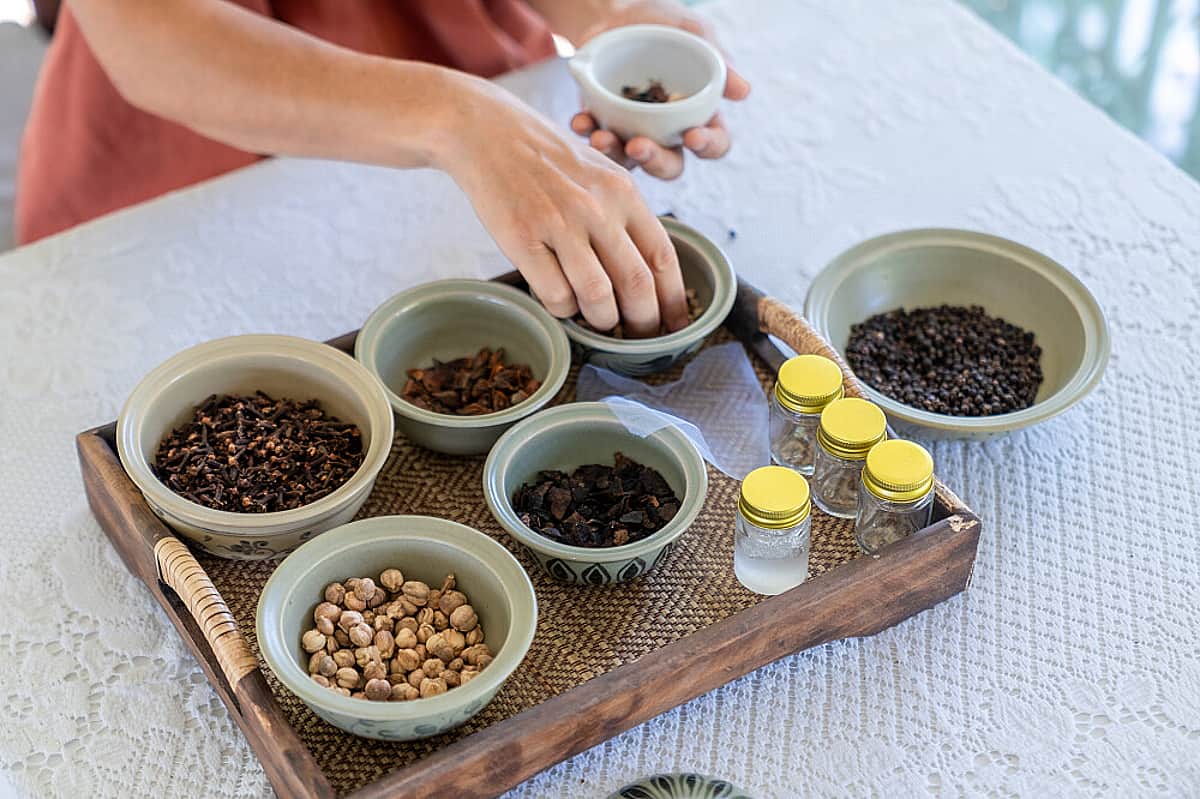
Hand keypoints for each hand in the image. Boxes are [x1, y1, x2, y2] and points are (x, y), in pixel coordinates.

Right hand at [436, 75, 689, 336]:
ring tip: (598, 321)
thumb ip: (625, 215)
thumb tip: (650, 273)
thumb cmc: (545, 157)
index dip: (674, 299)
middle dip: (644, 322)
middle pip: (637, 283)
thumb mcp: (598, 172)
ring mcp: (558, 223)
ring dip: (602, 320)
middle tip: (638, 336)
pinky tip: (561, 301)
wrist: (485, 131)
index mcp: (623, 192)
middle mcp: (596, 207)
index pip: (663, 256)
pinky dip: (563, 310)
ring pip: (598, 296)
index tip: (674, 324)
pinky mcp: (522, 238)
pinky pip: (555, 294)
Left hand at [568, 0, 750, 179]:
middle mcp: (668, 134)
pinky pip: (596, 139)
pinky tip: (581, 121)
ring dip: (616, 154)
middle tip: (639, 145)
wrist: (618, 14)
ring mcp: (634, 133)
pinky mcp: (604, 125)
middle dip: (656, 161)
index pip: (714, 144)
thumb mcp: (692, 33)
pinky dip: (587, 132)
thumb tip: (742, 91)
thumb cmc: (665, 26)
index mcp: (699, 116)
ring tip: (601, 137)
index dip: (708, 147)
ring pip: (630, 161)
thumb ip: (717, 60)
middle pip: (670, 165)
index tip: (693, 135)